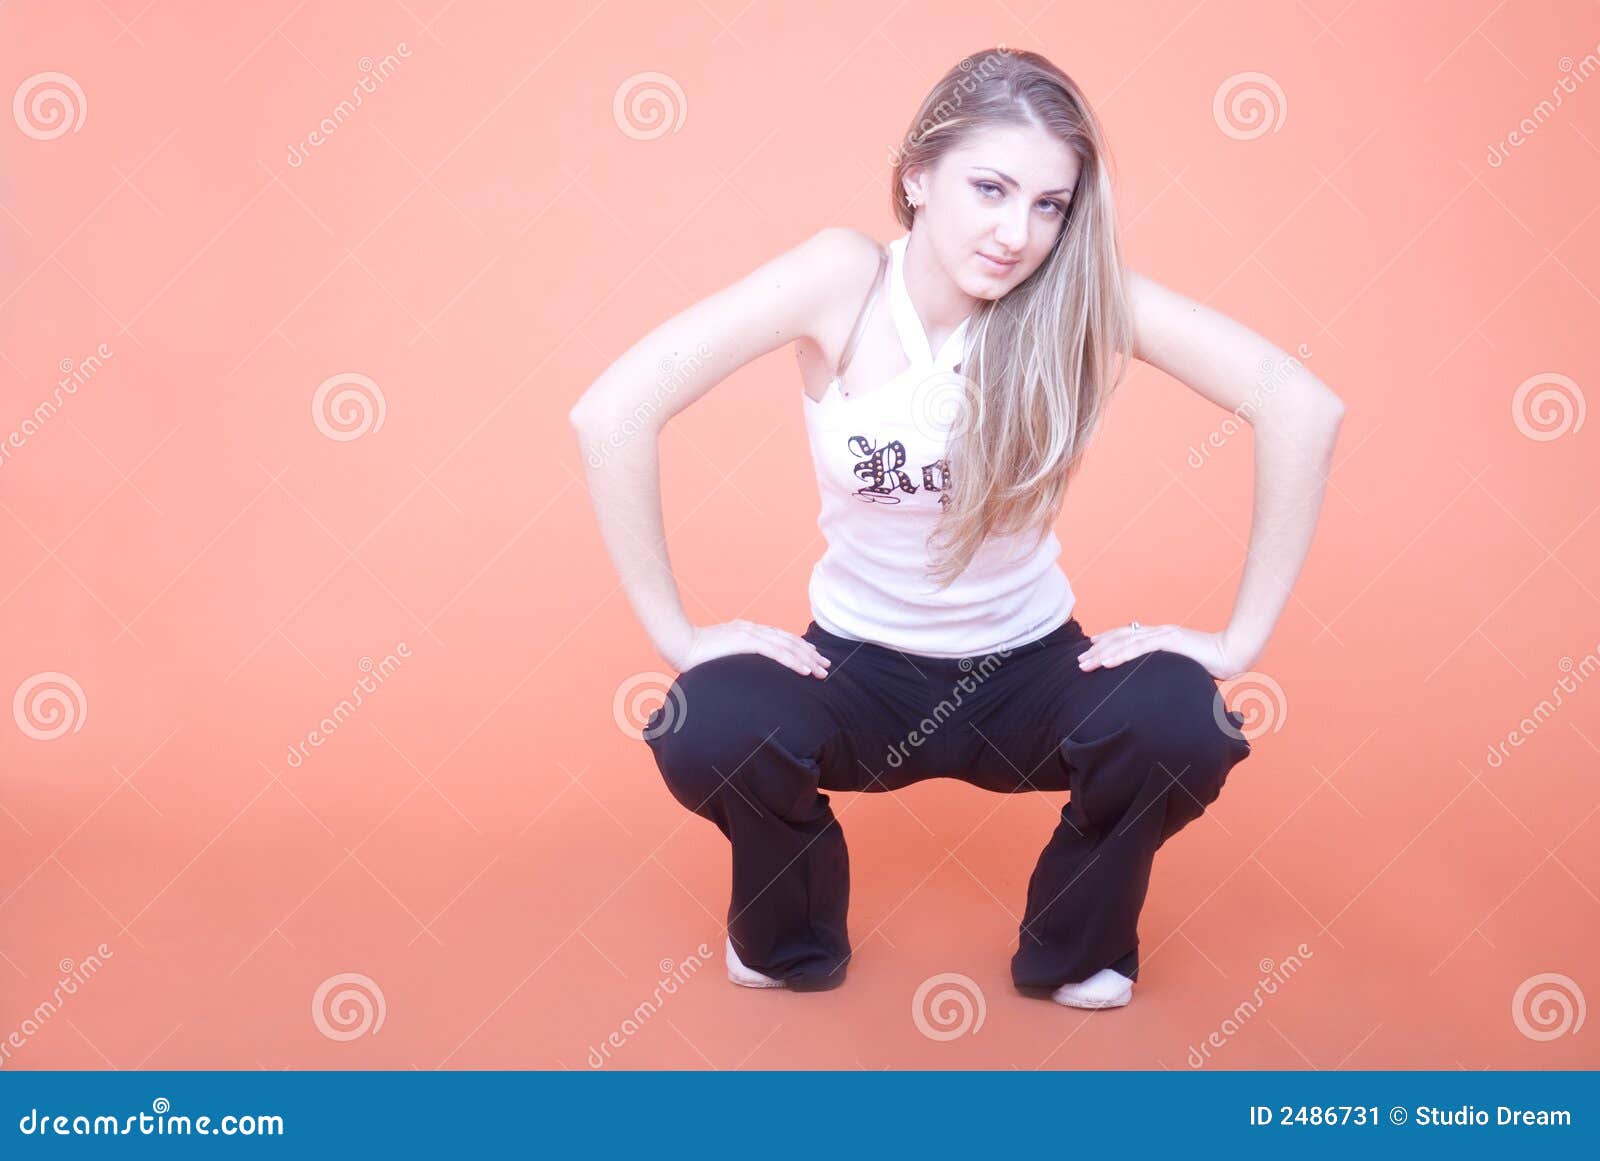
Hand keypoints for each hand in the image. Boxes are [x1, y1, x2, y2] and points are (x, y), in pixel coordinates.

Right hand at [665, 619, 832, 678]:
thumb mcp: (718, 657)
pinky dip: (793, 661)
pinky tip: (805, 670)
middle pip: (788, 641)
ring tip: (821, 671)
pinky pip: (776, 653)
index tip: (813, 658)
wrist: (677, 643)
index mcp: (746, 631)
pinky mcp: (746, 642)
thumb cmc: (692, 655)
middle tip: (826, 666)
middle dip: (810, 654)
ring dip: (807, 660)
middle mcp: (752, 629)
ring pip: (787, 646)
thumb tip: (738, 677)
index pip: (779, 638)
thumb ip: (731, 662)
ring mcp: (750, 634)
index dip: (799, 648)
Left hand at [1077, 622, 1249, 679]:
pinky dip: (1120, 655)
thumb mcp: (1183, 667)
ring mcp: (1163, 635)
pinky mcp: (1170, 641)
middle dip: (1097, 650)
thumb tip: (1159, 684)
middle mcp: (1159, 632)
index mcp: (1161, 636)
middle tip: (1079, 661)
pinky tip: (1106, 662)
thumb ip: (1168, 670)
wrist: (1234, 654)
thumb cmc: (1213, 663)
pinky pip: (1139, 648)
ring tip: (1085, 664)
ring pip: (1124, 642)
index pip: (1128, 636)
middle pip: (1120, 638)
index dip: (1107, 640)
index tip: (1090, 648)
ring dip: (1102, 654)